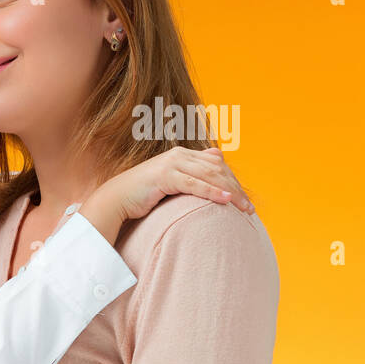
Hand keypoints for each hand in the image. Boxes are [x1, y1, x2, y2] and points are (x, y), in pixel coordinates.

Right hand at [107, 146, 252, 221]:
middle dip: (236, 188)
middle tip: (249, 208)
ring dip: (230, 192)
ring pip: (210, 175)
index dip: (233, 180)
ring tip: (243, 208)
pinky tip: (226, 200)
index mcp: (182, 155)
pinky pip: (195, 184)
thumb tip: (210, 183)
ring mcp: (171, 163)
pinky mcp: (165, 175)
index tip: (243, 200)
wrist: (115, 199)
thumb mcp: (170, 185)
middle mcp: (179, 155)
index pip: (217, 164)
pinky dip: (213, 192)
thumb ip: (188, 180)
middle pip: (217, 169)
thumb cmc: (142, 196)